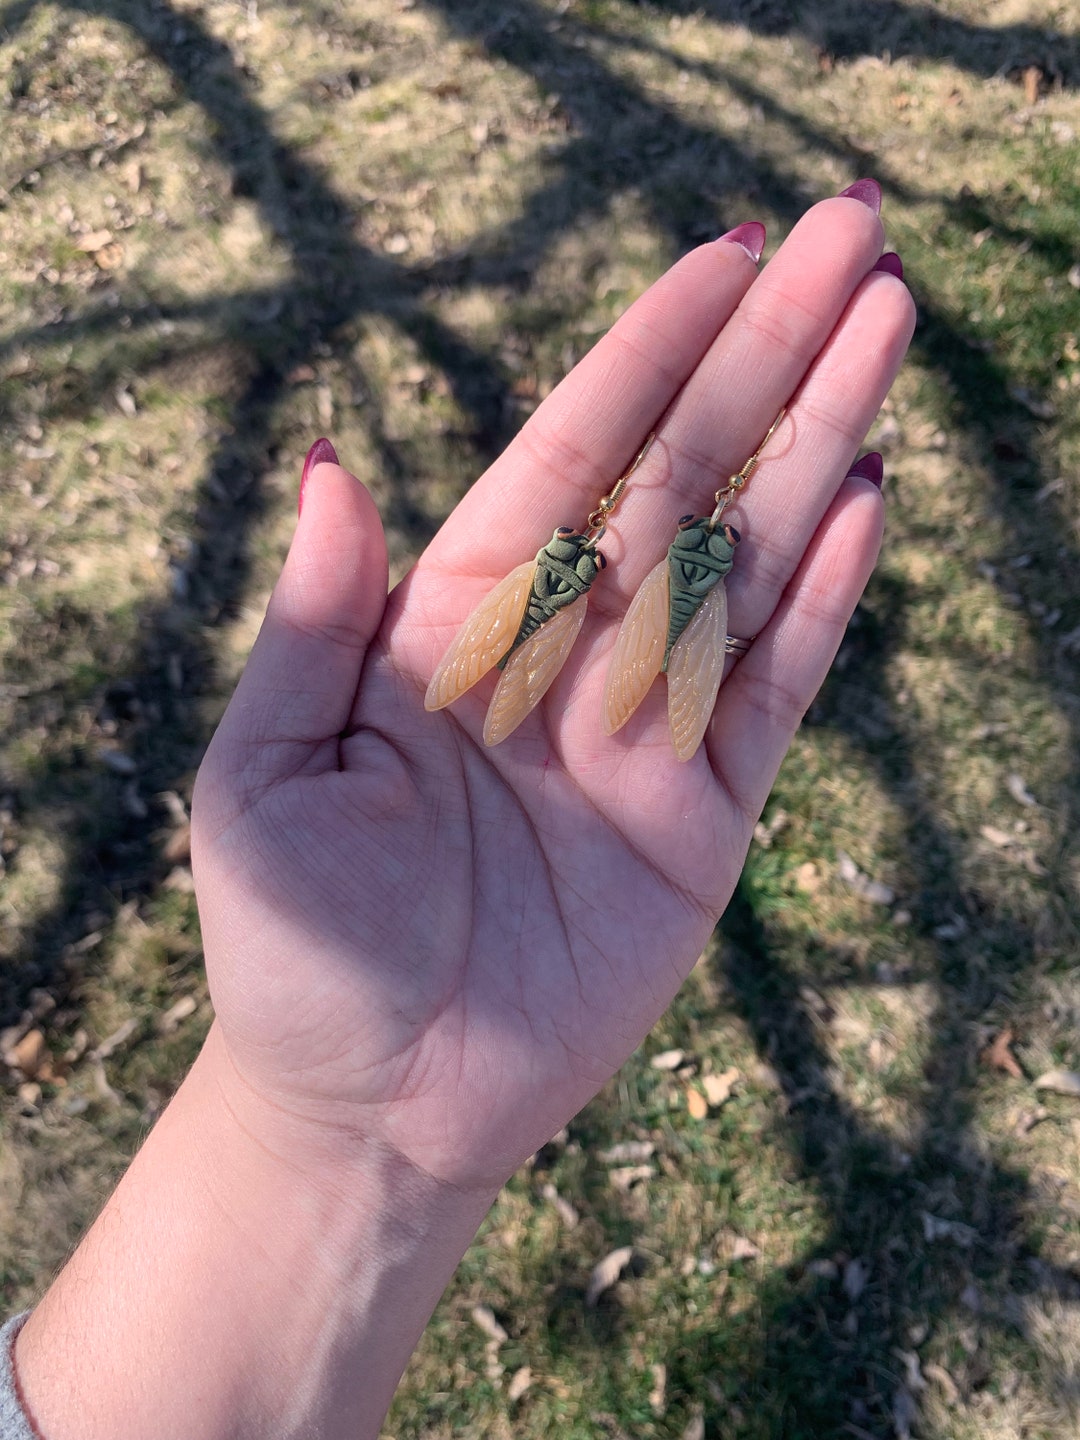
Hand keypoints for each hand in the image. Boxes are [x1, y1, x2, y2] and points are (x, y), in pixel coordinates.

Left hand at [192, 193, 913, 1193]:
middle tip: (854, 237)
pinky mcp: (704, 818)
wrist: (374, 1109)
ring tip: (888, 327)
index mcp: (454, 625)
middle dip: (765, 359)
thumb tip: (334, 466)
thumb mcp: (265, 776)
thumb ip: (313, 623)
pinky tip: (869, 492)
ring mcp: (643, 731)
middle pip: (683, 479)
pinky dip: (826, 594)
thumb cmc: (294, 948)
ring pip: (750, 558)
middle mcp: (562, 655)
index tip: (722, 257)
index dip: (646, 355)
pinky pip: (776, 688)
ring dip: (818, 440)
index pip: (569, 457)